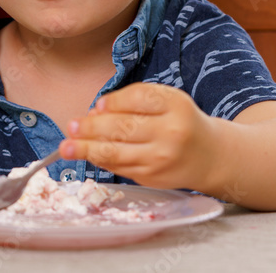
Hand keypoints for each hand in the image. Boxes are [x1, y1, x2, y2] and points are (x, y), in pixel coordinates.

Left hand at [59, 82, 215, 189]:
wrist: (208, 156)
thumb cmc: (181, 122)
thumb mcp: (168, 100)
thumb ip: (135, 99)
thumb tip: (97, 110)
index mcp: (175, 105)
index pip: (138, 98)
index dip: (113, 102)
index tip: (97, 105)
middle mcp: (170, 132)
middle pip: (123, 127)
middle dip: (92, 128)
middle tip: (72, 126)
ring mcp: (160, 158)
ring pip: (117, 152)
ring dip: (87, 149)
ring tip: (66, 147)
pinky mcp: (152, 177)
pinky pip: (119, 167)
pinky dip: (100, 159)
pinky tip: (88, 154)